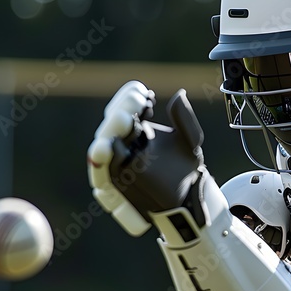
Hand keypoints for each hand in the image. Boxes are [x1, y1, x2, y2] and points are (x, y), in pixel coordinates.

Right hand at [87, 81, 204, 235]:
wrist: (187, 196)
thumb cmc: (184, 165)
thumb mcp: (190, 142)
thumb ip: (184, 120)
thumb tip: (180, 94)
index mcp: (135, 127)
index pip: (126, 107)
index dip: (130, 99)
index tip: (145, 96)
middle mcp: (119, 144)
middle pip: (109, 129)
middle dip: (115, 123)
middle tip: (125, 117)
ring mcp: (113, 167)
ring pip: (100, 156)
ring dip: (101, 150)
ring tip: (105, 145)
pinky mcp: (113, 192)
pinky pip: (104, 187)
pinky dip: (101, 175)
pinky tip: (103, 162)